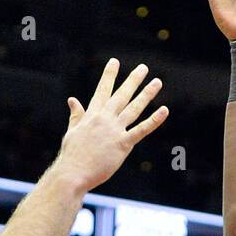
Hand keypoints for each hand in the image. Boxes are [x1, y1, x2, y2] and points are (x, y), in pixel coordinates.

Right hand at [57, 59, 166, 191]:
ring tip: (157, 82)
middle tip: (143, 68)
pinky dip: (154, 120)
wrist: (72, 173)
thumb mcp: (72, 132)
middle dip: (133, 80)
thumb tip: (72, 100)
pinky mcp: (123, 144)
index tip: (115, 62)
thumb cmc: (71, 156)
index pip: (102, 91)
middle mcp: (104, 119)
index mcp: (91, 116)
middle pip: (121, 95)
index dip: (109, 75)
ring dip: (146, 94)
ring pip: (134, 108)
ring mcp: (114, 131)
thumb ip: (76, 115)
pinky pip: (141, 130)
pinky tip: (164, 110)